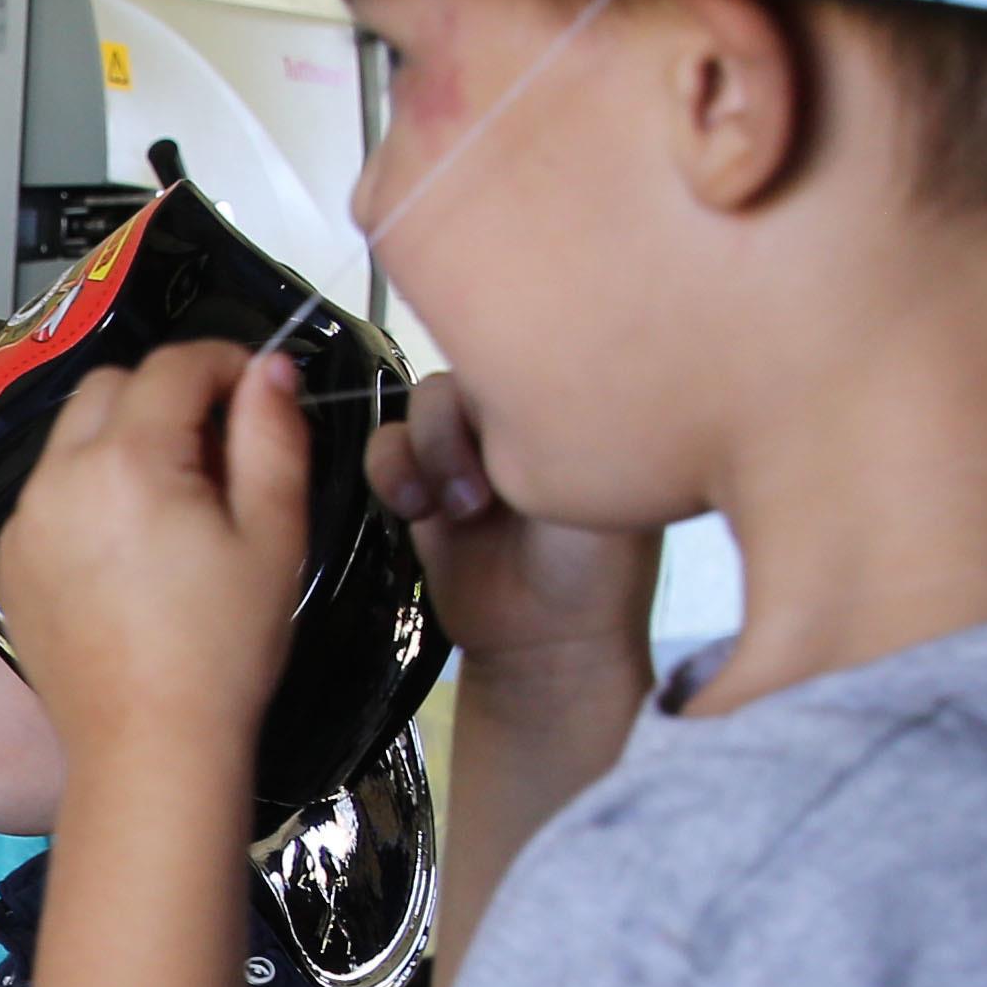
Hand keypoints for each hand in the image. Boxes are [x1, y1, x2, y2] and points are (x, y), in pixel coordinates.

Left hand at [0, 337, 315, 783]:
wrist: (148, 748)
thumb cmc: (223, 649)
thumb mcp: (273, 535)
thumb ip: (272, 436)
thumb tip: (269, 369)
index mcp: (127, 461)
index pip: (173, 365)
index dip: (225, 362)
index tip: (258, 390)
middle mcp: (59, 478)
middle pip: (110, 386)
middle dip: (167, 395)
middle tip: (221, 448)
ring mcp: (25, 521)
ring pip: (73, 437)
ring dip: (125, 439)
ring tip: (179, 501)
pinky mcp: (11, 560)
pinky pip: (50, 492)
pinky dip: (90, 490)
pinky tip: (133, 546)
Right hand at [365, 366, 656, 670]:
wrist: (544, 643)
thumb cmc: (594, 570)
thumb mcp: (601, 481)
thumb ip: (570, 417)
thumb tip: (527, 378)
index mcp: (574, 402)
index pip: (531, 342)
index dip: (513, 374)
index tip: (527, 438)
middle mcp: (519, 416)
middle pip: (470, 362)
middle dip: (465, 418)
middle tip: (488, 485)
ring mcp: (466, 446)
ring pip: (424, 401)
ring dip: (434, 447)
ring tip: (461, 508)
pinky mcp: (419, 481)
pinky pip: (386, 444)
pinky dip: (393, 469)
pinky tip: (419, 511)